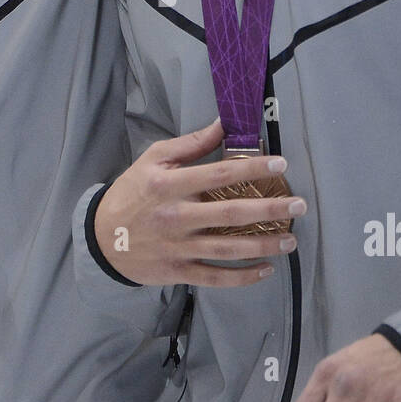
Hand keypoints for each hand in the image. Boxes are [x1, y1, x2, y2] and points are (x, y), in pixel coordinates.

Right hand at [94, 119, 303, 287]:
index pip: (219, 174)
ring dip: (263, 245)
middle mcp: (176, 216)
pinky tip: (266, 269)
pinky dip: (243, 277)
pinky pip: (216, 277)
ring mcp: (178, 247)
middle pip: (230, 214)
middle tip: (298, 205)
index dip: (253, 168)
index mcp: (169, 185)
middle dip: (269, 209)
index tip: (280, 163)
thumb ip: (190, 144)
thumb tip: (224, 124)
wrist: (101, 238)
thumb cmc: (132, 192)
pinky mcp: (178, 271)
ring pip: (228, 249)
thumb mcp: (154, 159)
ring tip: (291, 240)